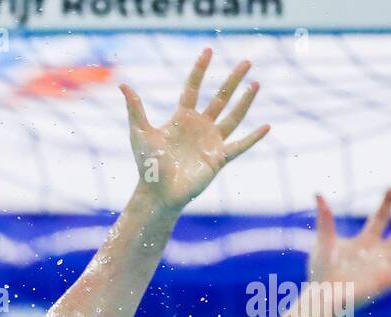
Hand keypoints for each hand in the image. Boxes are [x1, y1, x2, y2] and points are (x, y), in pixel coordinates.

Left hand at [123, 49, 269, 213]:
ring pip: (233, 117)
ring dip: (245, 101)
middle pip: (220, 97)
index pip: (193, 88)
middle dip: (233, 80)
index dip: (200, 69)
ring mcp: (211, 142)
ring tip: (256, 84)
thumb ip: (135, 109)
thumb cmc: (147, 165)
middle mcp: (199, 126)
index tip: (209, 50)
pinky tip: (267, 126)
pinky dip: (253, 138)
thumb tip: (123, 84)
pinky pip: (240, 146)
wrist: (158, 192)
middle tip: (247, 61)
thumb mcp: (140, 133)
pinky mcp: (219, 158)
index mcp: (181, 118)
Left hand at [310, 188, 390, 310]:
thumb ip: (325, 219)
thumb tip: (317, 194)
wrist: (321, 297)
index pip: (380, 218)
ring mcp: (387, 267)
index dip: (387, 203)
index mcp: (366, 241)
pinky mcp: (389, 281)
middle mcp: (381, 253)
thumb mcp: (324, 241)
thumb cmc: (320, 273)